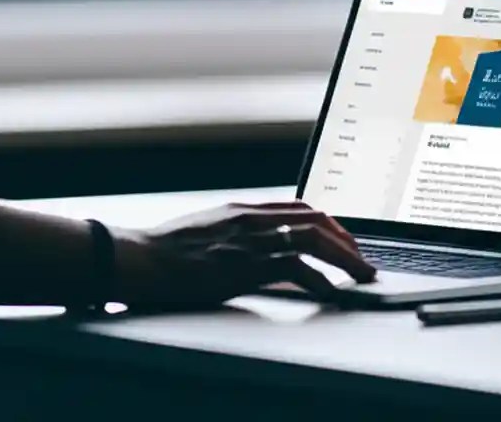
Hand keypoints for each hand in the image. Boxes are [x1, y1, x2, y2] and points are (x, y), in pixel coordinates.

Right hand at [111, 202, 375, 307]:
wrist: (138, 257)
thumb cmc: (162, 252)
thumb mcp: (204, 232)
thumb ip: (233, 236)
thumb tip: (255, 253)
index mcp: (242, 210)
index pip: (298, 207)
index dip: (329, 223)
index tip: (343, 239)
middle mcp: (251, 218)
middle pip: (314, 218)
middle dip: (346, 240)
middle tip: (362, 261)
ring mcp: (249, 239)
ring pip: (313, 237)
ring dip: (344, 258)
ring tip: (360, 276)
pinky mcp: (245, 264)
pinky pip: (295, 268)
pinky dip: (320, 280)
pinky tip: (331, 292)